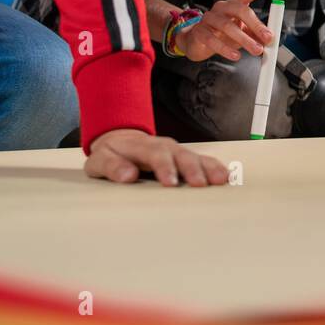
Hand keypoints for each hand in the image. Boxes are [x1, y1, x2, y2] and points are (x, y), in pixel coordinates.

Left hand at [84, 129, 229, 185]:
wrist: (119, 139)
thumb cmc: (111, 154)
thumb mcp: (100, 160)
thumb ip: (112, 167)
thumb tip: (129, 176)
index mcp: (141, 146)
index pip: (155, 154)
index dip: (165, 168)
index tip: (170, 183)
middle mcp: (163, 146)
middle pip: (180, 154)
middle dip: (191, 169)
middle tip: (200, 185)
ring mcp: (175, 150)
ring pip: (195, 156)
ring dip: (208, 168)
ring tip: (221, 180)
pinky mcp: (183, 157)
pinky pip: (202, 160)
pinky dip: (214, 167)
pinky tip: (225, 176)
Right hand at [178, 0, 286, 61]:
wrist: (196, 43)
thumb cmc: (223, 35)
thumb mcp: (243, 33)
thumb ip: (256, 34)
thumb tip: (271, 39)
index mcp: (235, 3)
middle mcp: (222, 7)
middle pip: (241, 9)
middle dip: (257, 25)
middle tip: (269, 39)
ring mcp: (209, 18)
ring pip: (228, 26)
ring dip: (244, 40)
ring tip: (256, 51)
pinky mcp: (199, 32)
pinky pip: (213, 40)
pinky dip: (226, 49)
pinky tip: (235, 57)